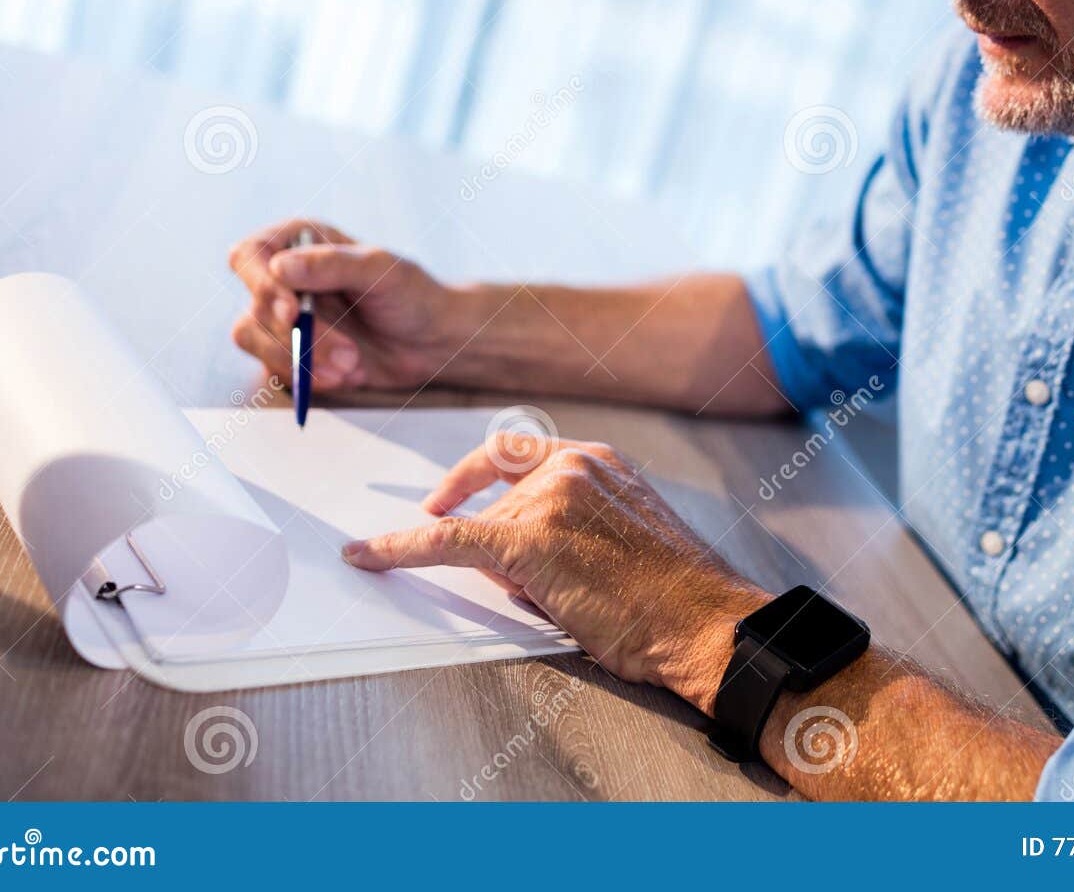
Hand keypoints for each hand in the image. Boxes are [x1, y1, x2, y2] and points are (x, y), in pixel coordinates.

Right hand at [227, 218, 461, 391]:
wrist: (432, 342)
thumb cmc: (412, 295)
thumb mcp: (381, 271)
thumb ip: (332, 264)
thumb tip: (279, 267)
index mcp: (299, 241)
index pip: (249, 256)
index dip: (262, 285)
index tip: (292, 312)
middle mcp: (283, 277)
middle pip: (254, 305)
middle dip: (300, 337)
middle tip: (349, 355)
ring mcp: (282, 316)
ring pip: (252, 338)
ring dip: (300, 361)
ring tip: (352, 367)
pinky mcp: (288, 350)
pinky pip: (273, 366)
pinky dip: (307, 377)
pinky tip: (346, 376)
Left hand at [341, 434, 770, 713]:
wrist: (703, 622)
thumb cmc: (675, 595)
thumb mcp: (625, 534)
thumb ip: (571, 522)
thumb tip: (503, 548)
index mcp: (597, 460)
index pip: (514, 452)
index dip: (471, 475)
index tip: (445, 497)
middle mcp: (570, 467)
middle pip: (497, 504)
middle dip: (505, 549)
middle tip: (540, 586)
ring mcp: (548, 501)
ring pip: (487, 535)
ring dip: (510, 575)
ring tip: (572, 600)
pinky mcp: (528, 543)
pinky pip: (446, 543)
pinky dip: (400, 549)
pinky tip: (369, 556)